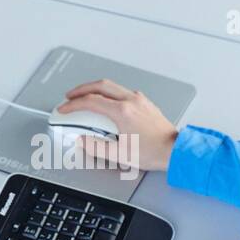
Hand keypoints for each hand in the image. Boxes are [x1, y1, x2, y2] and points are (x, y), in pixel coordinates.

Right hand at [55, 79, 178, 171]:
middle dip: (81, 89)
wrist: (175, 150)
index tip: (64, 109)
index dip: (73, 105)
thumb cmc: (153, 152)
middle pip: (100, 85)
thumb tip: (83, 140)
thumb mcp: (119, 154)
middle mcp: (131, 101)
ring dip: (95, 89)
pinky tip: (108, 102)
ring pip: (112, 86)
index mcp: (122, 111)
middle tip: (70, 96)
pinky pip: (123, 91)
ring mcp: (139, 100)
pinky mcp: (145, 103)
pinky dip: (110, 93)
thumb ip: (96, 146)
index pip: (90, 102)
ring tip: (86, 97)